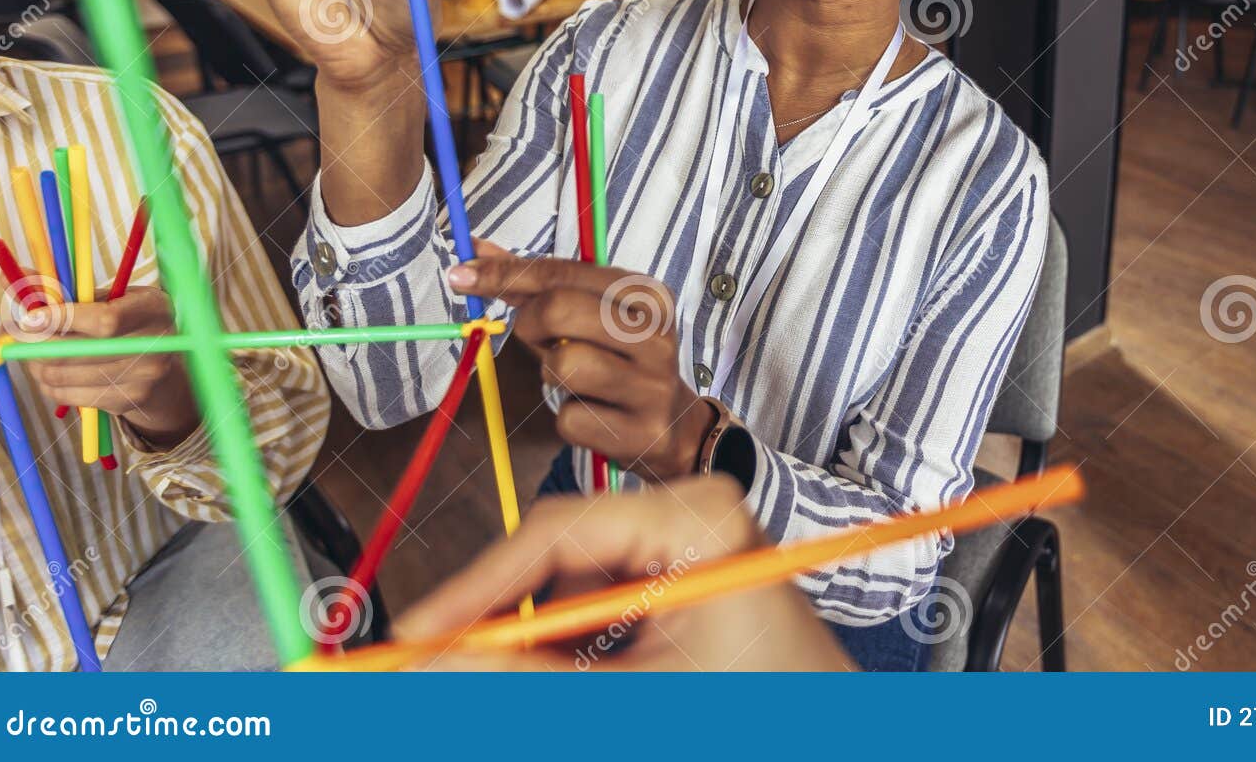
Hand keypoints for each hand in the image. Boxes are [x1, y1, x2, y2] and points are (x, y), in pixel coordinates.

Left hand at [11, 287, 199, 449]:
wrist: (163, 365)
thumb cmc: (126, 323)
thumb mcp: (107, 298)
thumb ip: (64, 289)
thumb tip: (17, 277)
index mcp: (154, 308)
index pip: (105, 320)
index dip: (62, 319)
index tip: (31, 318)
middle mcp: (157, 343)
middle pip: (77, 352)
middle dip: (37, 345)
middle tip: (22, 337)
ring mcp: (144, 376)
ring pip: (64, 376)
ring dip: (37, 365)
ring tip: (36, 355)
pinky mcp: (128, 400)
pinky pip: (68, 396)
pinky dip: (49, 385)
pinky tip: (53, 373)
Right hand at [394, 477, 851, 670]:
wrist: (842, 743)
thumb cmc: (772, 713)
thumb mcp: (632, 699)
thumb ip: (524, 681)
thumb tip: (427, 664)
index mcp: (694, 516)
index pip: (553, 533)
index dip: (473, 590)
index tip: (414, 636)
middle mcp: (690, 520)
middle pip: (557, 565)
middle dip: (502, 629)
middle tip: (437, 671)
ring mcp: (690, 557)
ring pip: (572, 599)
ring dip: (536, 653)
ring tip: (506, 683)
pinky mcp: (686, 597)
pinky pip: (603, 620)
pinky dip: (572, 660)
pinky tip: (560, 683)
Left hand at [448, 241, 716, 481]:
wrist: (674, 424)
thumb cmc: (620, 357)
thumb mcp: (592, 312)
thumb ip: (536, 282)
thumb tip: (474, 249)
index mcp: (646, 293)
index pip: (561, 272)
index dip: (503, 273)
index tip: (460, 274)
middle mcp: (655, 332)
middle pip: (557, 310)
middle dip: (530, 326)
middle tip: (540, 340)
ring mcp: (652, 384)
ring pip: (561, 367)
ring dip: (551, 375)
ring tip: (576, 378)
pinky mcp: (640, 432)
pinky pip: (569, 419)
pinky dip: (567, 418)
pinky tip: (594, 413)